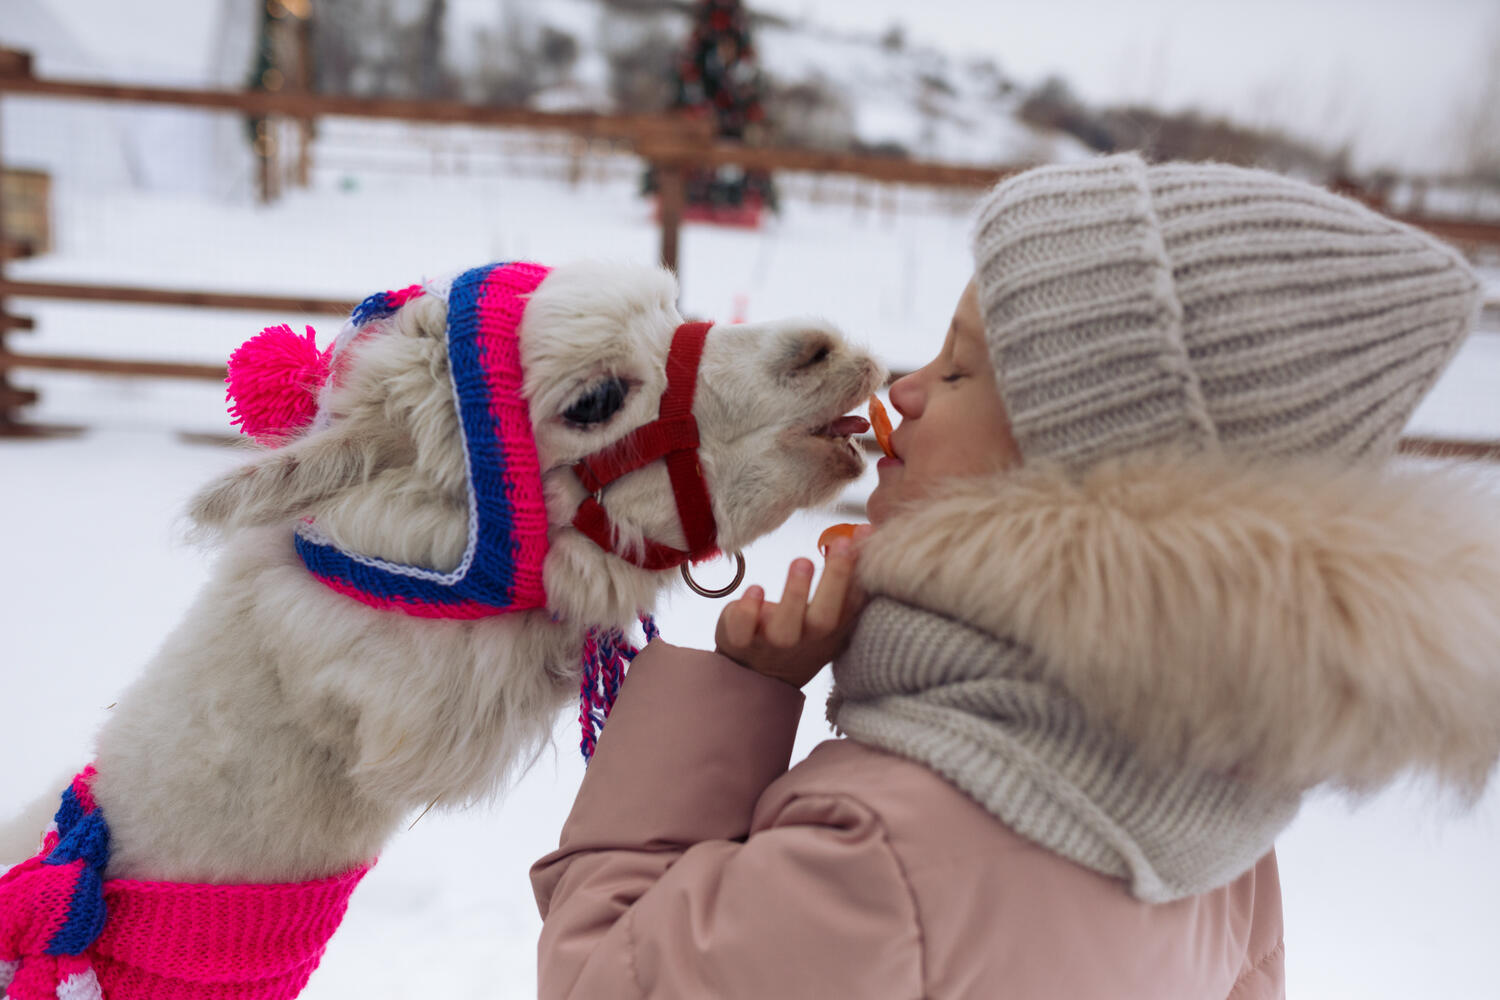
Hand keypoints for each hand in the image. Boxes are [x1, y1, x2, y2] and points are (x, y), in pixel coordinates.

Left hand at [714, 531, 868, 688]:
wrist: (758, 674)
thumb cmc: (800, 631)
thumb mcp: (830, 612)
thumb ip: (845, 580)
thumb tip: (864, 531)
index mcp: (833, 630)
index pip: (853, 601)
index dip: (861, 569)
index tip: (864, 532)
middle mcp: (806, 639)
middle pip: (825, 617)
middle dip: (835, 580)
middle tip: (842, 544)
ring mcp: (773, 643)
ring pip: (786, 627)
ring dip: (795, 594)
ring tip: (802, 561)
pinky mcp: (741, 642)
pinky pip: (743, 631)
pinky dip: (747, 611)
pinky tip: (755, 589)